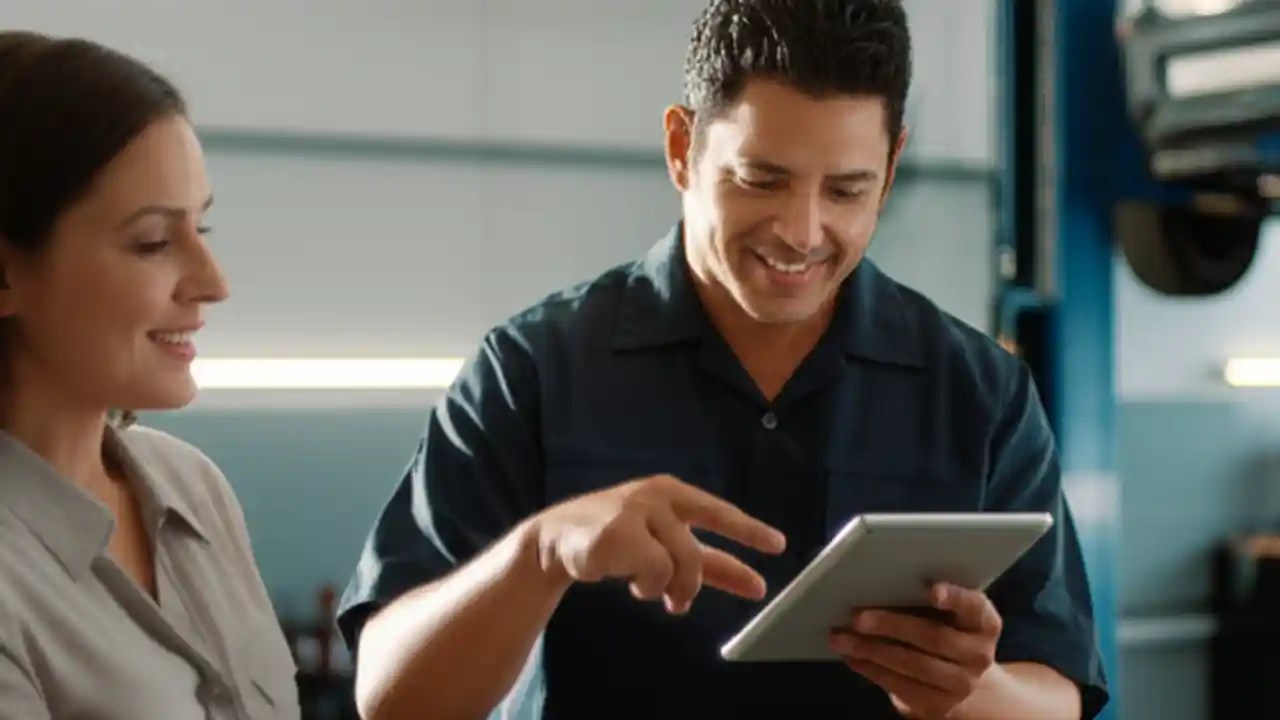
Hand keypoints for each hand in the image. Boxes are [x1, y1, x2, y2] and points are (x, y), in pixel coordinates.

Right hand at [532, 475, 786, 613]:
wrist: (557, 540)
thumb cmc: (619, 540)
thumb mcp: (668, 546)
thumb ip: (710, 564)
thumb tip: (757, 585)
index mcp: (672, 492)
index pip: (719, 512)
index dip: (750, 530)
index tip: (778, 545)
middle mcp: (656, 496)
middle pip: (695, 555)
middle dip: (691, 585)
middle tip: (680, 603)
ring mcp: (635, 512)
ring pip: (677, 565)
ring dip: (667, 588)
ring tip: (649, 591)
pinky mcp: (616, 534)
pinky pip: (654, 572)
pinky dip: (648, 586)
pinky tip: (634, 585)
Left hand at [830, 583, 1001, 718]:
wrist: (961, 678)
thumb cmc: (945, 630)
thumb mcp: (946, 613)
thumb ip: (924, 597)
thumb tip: (878, 583)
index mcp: (984, 623)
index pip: (974, 606)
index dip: (955, 597)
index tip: (932, 590)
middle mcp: (979, 655)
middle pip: (934, 637)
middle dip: (892, 625)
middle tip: (858, 617)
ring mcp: (961, 684)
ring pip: (913, 665)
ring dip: (871, 650)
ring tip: (841, 637)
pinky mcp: (938, 707)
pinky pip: (899, 686)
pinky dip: (870, 669)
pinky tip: (850, 656)